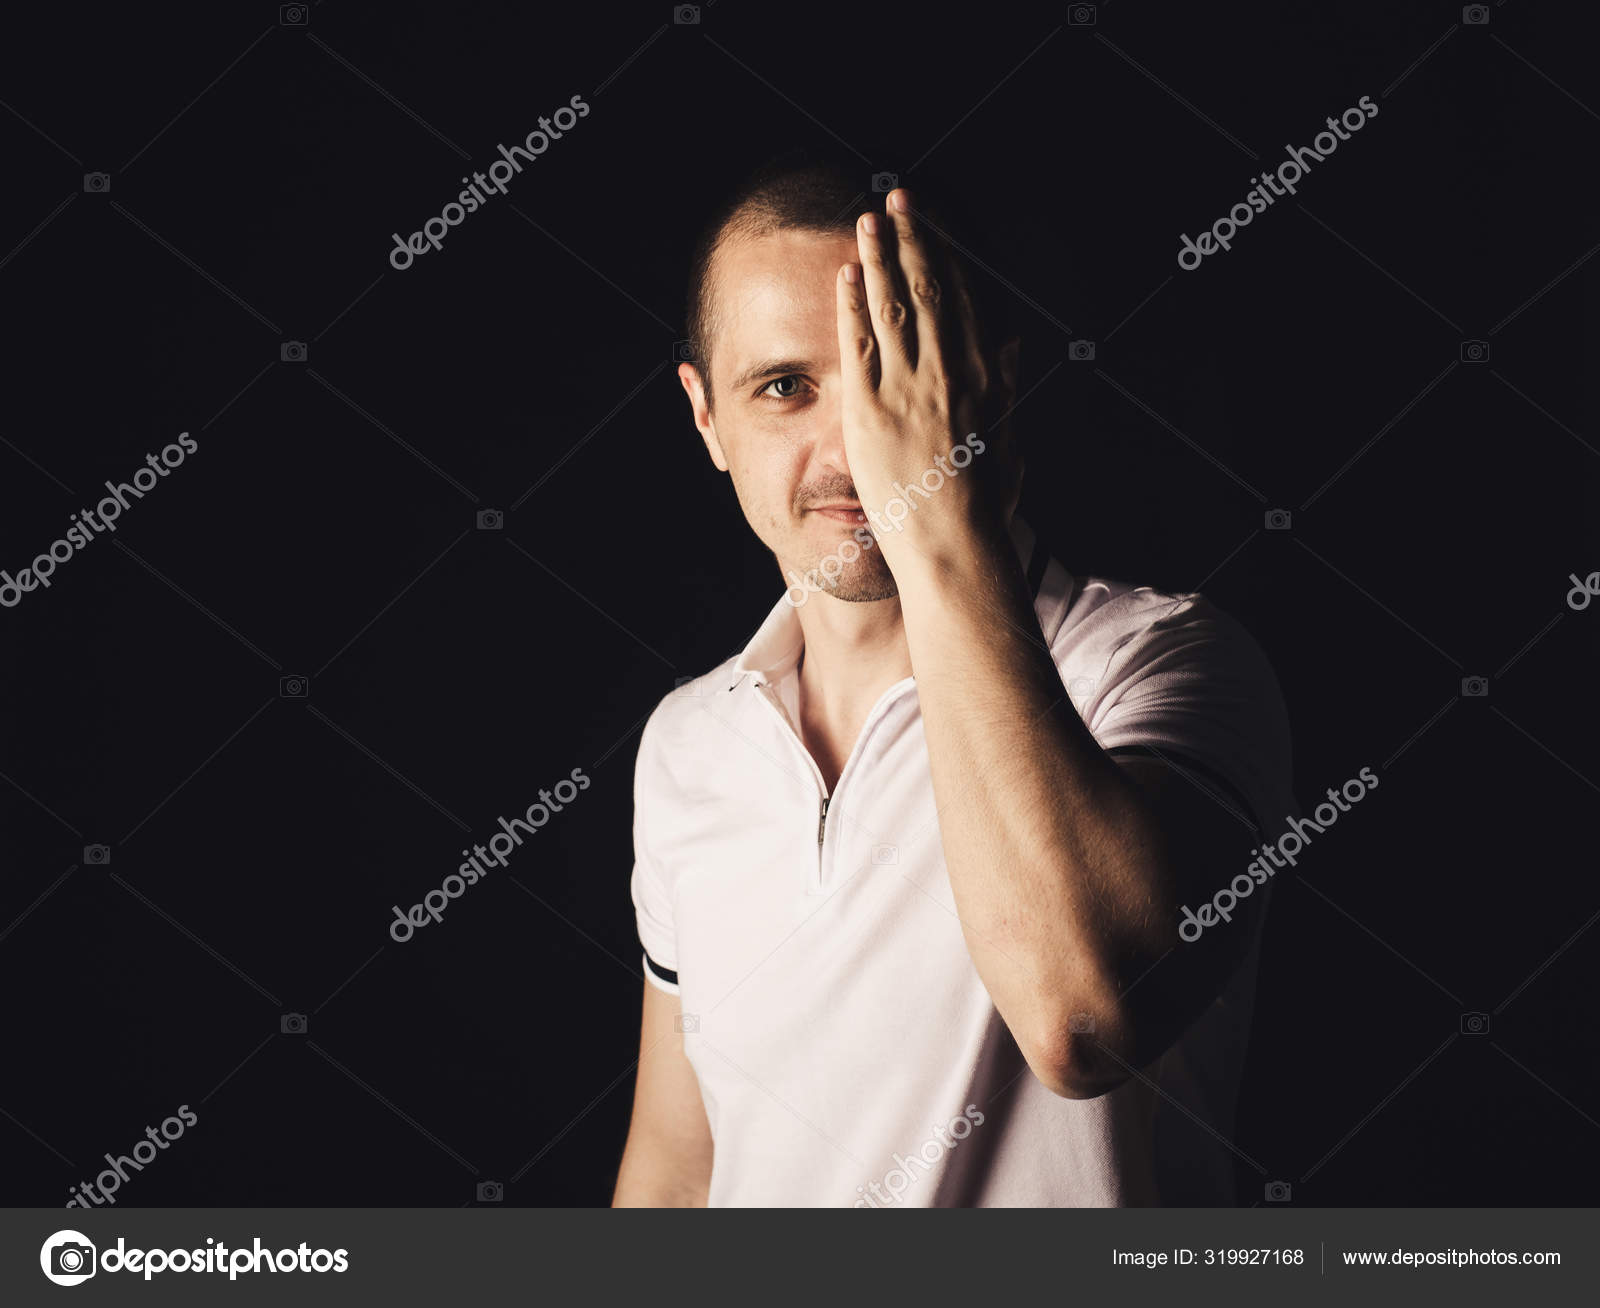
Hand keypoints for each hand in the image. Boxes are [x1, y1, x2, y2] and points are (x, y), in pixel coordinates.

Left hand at [834, 189, 1017, 572]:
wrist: (954, 544)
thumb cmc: (985, 505)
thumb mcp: (1010, 439)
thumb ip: (1008, 388)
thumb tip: (1013, 347)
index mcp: (986, 377)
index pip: (966, 300)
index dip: (948, 257)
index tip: (936, 227)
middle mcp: (949, 372)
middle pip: (930, 289)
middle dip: (913, 239)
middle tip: (899, 200)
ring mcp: (909, 389)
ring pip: (894, 305)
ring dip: (881, 256)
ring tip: (869, 219)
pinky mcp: (871, 410)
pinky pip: (860, 344)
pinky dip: (854, 305)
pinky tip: (848, 273)